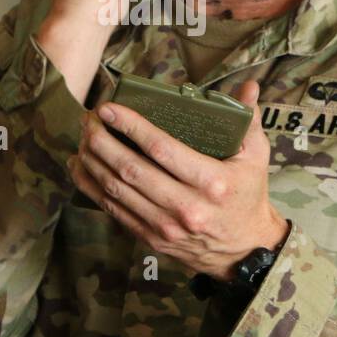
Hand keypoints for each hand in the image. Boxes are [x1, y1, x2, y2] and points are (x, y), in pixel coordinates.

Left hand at [67, 80, 290, 280]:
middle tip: (90, 118)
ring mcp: (166, 226)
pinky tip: (80, 165)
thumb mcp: (256, 157)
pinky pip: (113, 210)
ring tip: (83, 135)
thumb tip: (249, 86)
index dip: (131, 126)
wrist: (244, 250)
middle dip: (103, 139)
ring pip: (116, 190)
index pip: (162, 149)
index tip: (110, 108)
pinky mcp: (152, 238)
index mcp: (212, 181)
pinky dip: (91, 187)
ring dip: (92, 160)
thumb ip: (248, 120)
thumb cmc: (247, 195)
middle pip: (131, 169)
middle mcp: (186, 207)